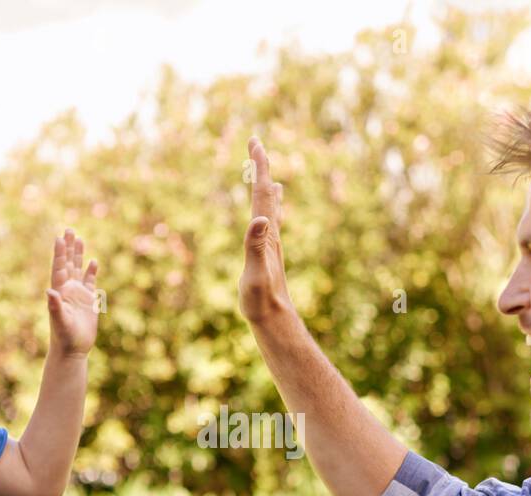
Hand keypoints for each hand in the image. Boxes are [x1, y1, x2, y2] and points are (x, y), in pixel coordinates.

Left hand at [46, 227, 99, 357]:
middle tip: (68, 229)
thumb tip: (50, 291)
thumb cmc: (64, 337)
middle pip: (68, 264)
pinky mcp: (88, 301)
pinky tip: (93, 261)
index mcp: (59, 292)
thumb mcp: (60, 321)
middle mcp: (67, 290)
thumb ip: (55, 306)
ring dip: (78, 255)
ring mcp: (78, 294)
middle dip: (68, 247)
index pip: (59, 268)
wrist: (72, 350)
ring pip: (78, 269)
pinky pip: (90, 282)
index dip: (59, 253)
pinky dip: (91, 272)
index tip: (59, 238)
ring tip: (79, 238)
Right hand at [238, 136, 292, 323]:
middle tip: (256, 145)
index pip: (261, 193)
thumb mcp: (256, 271)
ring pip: (270, 208)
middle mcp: (271, 234)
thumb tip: (259, 219)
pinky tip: (269, 216)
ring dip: (266, 188)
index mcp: (266, 233)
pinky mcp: (269, 254)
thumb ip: (256, 245)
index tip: (255, 142)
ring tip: (268, 176)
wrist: (274, 318)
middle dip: (261, 168)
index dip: (259, 166)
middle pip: (266, 194)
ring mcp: (271, 243)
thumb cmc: (262, 299)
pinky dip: (267, 211)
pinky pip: (269, 224)